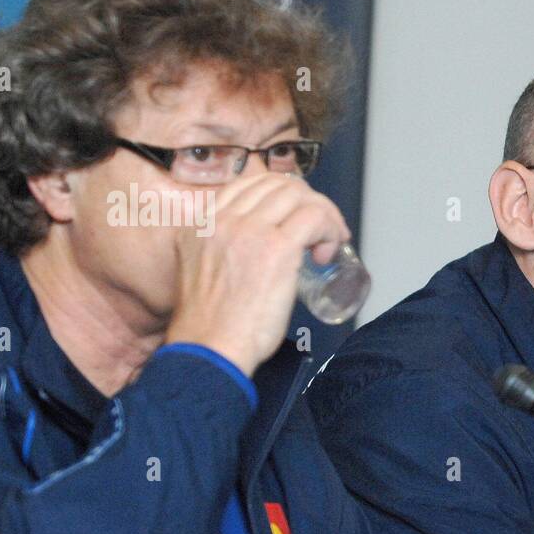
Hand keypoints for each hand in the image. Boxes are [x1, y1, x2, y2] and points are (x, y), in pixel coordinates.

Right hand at [164, 172, 349, 377]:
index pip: (250, 184)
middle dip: (308, 203)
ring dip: (324, 216)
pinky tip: (328, 252)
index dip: (283, 197)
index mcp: (202, 221)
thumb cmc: (213, 326)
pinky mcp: (276, 248)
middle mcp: (223, 218)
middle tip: (322, 231)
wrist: (210, 349)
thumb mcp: (203, 271)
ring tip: (328, 245)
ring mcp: (250, 230)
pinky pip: (315, 218)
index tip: (297, 219)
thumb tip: (257, 250)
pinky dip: (330, 229)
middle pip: (279, 185)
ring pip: (300, 197)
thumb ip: (221, 251)